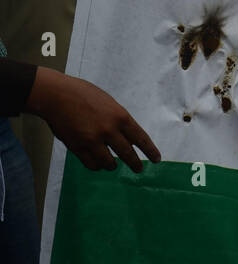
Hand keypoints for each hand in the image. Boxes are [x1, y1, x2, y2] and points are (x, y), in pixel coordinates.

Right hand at [24, 69, 160, 173]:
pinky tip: (98, 164)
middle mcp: (109, 131)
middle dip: (135, 164)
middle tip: (139, 169)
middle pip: (127, 154)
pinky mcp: (77, 147)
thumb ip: (118, 119)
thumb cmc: (82, 94)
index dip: (150, 151)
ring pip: (109, 163)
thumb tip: (126, 136)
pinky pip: (91, 164)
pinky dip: (96, 166)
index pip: (141, 138)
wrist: (56, 95)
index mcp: (120, 117)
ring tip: (113, 165)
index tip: (156, 159)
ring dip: (112, 165)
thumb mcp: (109, 103)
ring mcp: (92, 141)